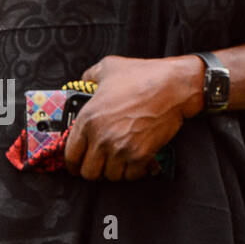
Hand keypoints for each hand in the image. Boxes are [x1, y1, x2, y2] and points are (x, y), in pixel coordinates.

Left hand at [64, 55, 204, 181]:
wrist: (174, 85)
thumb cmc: (144, 75)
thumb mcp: (110, 67)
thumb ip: (90, 75)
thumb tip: (84, 80)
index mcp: (88, 119)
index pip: (70, 155)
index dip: (73, 163)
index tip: (78, 165)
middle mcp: (101, 137)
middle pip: (88, 172)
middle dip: (95, 169)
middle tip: (103, 163)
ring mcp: (121, 148)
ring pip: (110, 176)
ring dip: (115, 170)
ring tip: (121, 161)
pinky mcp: (141, 155)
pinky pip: (131, 175)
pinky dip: (133, 171)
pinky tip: (136, 161)